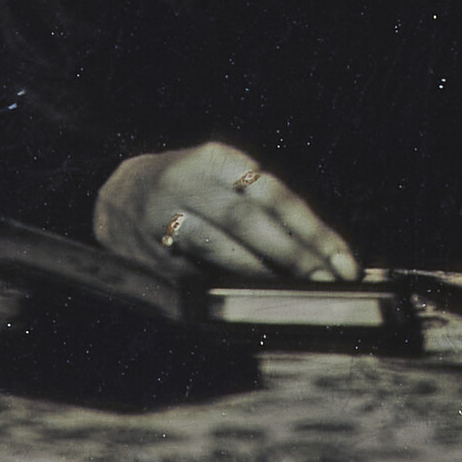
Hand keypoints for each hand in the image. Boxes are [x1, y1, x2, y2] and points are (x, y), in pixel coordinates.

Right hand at [95, 141, 358, 281]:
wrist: (118, 195)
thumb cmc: (191, 189)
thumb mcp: (223, 178)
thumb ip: (265, 206)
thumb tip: (324, 252)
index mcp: (216, 159)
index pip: (275, 195)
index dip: (313, 231)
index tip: (344, 261)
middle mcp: (187, 182)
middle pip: (249, 221)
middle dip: (294, 256)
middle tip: (327, 283)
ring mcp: (161, 218)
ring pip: (219, 249)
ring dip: (262, 276)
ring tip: (294, 295)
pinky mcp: (147, 252)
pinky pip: (194, 274)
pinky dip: (225, 290)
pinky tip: (251, 302)